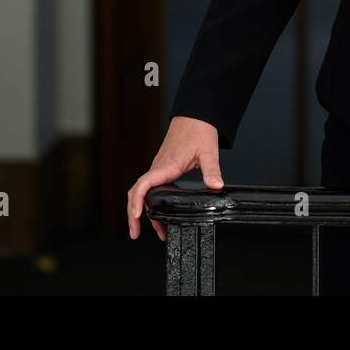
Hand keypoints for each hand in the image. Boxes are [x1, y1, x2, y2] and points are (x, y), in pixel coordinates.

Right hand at [126, 116, 224, 241]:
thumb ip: (212, 170)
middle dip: (133, 214)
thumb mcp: (209, 151)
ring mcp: (159, 168)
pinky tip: (158, 213)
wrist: (196, 116)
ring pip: (143, 191)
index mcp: (166, 165)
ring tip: (154, 231)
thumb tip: (216, 186)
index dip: (136, 201)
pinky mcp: (162, 168)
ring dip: (142, 210)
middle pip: (137, 193)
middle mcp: (158, 167)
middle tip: (136, 234)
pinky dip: (149, 201)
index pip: (144, 185)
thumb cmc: (199, 130)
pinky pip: (150, 187)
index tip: (135, 216)